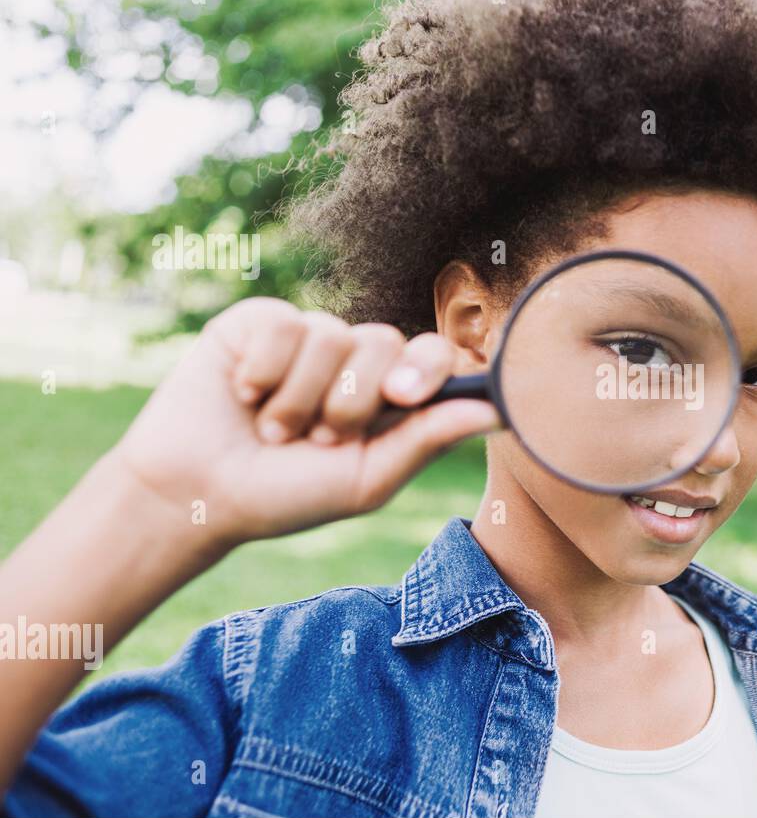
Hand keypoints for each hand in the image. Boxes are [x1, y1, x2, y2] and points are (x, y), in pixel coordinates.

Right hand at [111, 297, 498, 547]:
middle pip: (387, 342)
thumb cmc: (287, 496)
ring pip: (333, 334)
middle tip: (319, 439)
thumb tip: (497, 410)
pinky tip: (244, 395)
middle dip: (353, 399)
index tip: (406, 396)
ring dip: (300, 397)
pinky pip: (284, 324)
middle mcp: (354, 361)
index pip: (435, 357)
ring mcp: (308, 338)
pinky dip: (264, 371)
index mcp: (389, 397)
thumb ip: (427, 439)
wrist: (199, 493)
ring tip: (273, 430)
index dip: (430, 368)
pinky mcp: (260, 322)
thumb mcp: (367, 479)